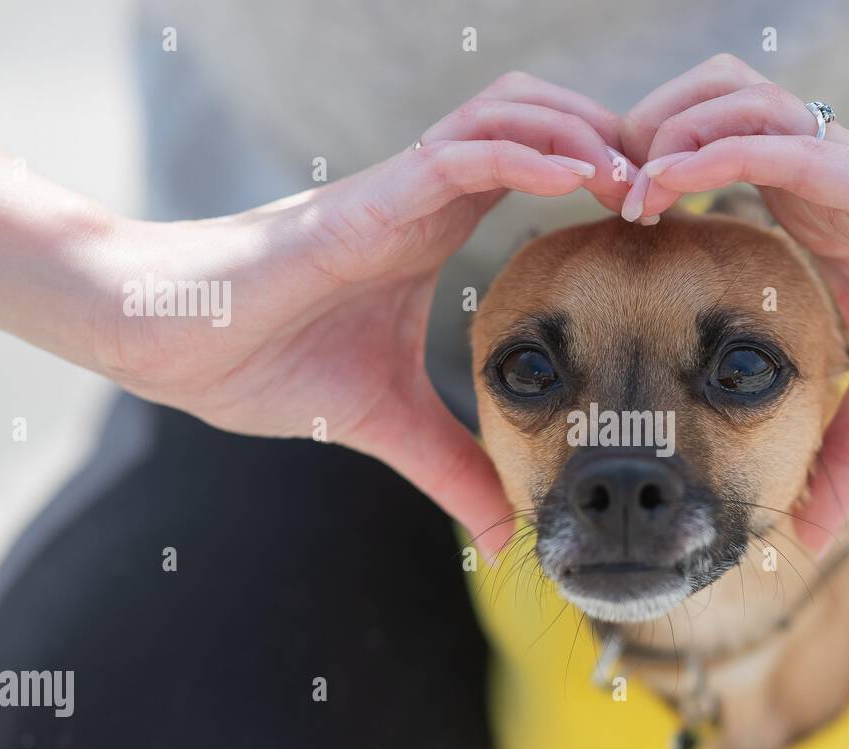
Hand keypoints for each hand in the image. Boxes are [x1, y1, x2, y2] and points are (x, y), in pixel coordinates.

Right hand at [84, 73, 634, 552]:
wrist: (177, 340)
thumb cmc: (266, 363)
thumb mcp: (388, 425)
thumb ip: (453, 468)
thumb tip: (502, 536)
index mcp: (436, 226)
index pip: (537, 167)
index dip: (600, 176)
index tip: (655, 221)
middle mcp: (430, 194)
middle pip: (542, 120)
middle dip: (612, 138)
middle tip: (670, 188)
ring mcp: (405, 188)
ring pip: (513, 113)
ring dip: (586, 135)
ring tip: (642, 183)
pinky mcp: (377, 197)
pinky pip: (468, 150)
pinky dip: (533, 153)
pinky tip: (586, 176)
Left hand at [619, 55, 848, 551]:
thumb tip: (807, 534)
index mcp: (810, 217)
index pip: (708, 170)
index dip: (645, 184)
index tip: (593, 239)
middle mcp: (810, 180)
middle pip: (693, 114)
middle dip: (628, 139)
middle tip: (578, 193)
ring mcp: (832, 170)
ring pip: (720, 105)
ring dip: (655, 137)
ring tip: (607, 191)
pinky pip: (767, 143)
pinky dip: (704, 155)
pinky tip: (654, 189)